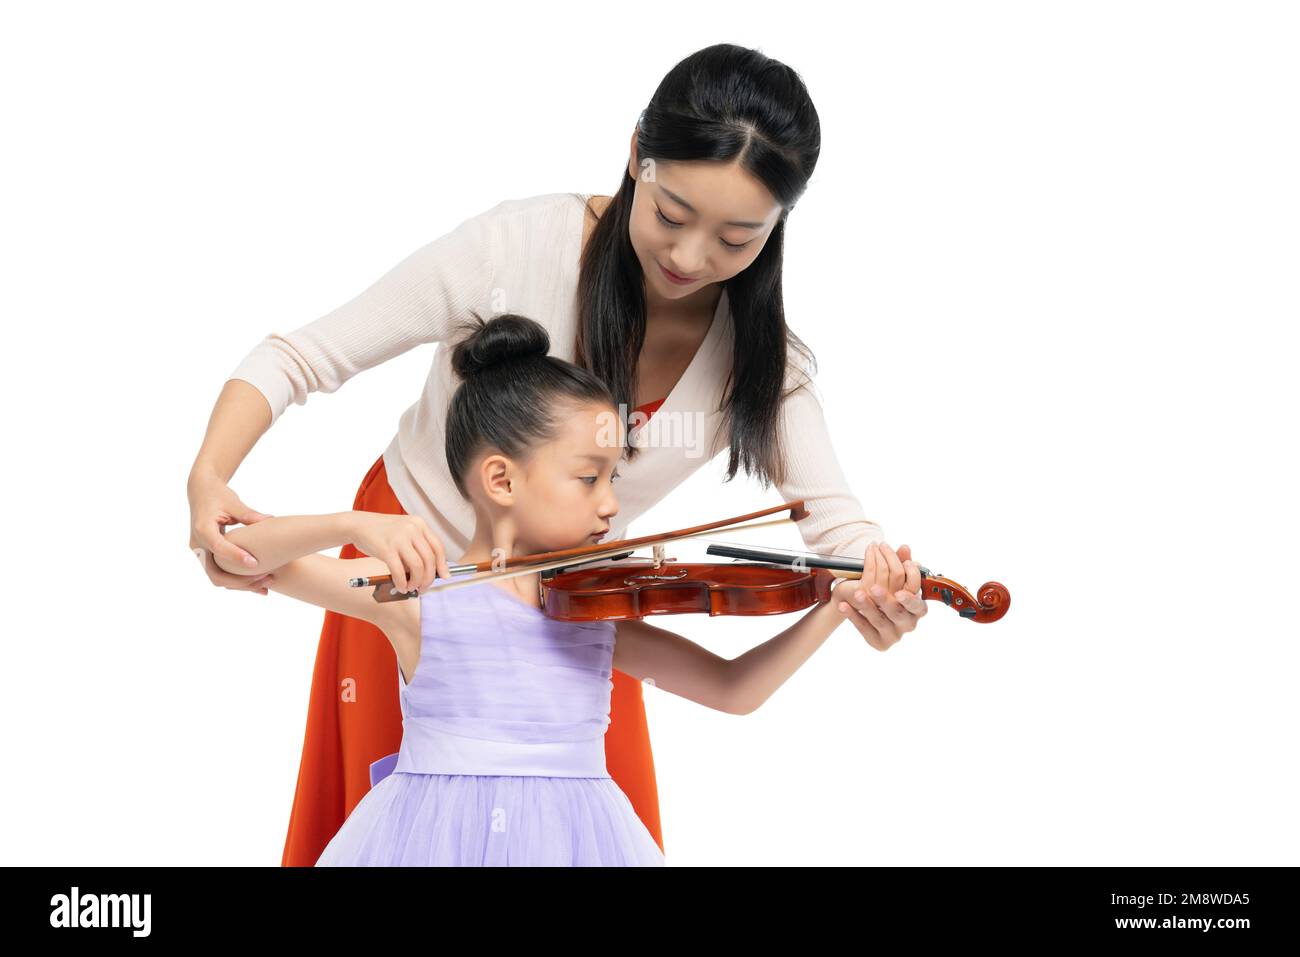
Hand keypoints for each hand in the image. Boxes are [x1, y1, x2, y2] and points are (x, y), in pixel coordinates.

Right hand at [187, 471, 275, 594]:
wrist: (201, 492)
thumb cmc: (219, 495)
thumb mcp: (234, 502)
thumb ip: (249, 514)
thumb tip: (270, 520)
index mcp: (202, 529)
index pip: (218, 548)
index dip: (236, 558)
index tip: (256, 564)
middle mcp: (198, 545)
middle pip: (215, 574)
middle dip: (241, 581)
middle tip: (267, 578)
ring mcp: (201, 553)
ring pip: (218, 578)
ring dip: (241, 584)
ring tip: (266, 584)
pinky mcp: (207, 556)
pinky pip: (220, 573)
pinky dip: (237, 580)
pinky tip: (258, 582)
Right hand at [347, 511, 450, 594]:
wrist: (359, 524)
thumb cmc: (383, 532)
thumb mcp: (405, 532)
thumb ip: (417, 546)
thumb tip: (430, 571)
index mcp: (420, 524)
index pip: (438, 547)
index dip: (442, 565)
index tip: (444, 577)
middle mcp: (412, 529)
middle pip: (430, 559)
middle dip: (429, 578)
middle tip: (423, 587)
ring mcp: (399, 538)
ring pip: (417, 567)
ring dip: (416, 582)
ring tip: (411, 587)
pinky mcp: (386, 549)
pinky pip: (399, 571)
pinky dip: (402, 583)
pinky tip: (401, 587)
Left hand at [834, 542, 927, 650]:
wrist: (872, 617)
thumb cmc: (888, 593)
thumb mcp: (895, 578)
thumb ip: (900, 562)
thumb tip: (904, 547)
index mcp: (917, 609)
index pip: (918, 602)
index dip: (910, 595)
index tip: (900, 586)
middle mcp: (908, 623)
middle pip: (898, 612)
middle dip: (885, 599)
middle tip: (873, 588)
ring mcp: (893, 634)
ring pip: (880, 620)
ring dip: (867, 606)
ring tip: (857, 594)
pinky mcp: (878, 641)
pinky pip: (863, 628)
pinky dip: (852, 615)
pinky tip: (843, 605)